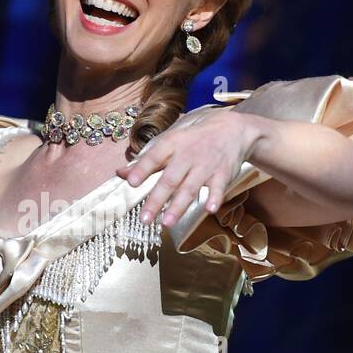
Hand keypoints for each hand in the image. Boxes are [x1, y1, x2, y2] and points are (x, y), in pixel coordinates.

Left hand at [117, 108, 262, 226]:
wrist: (232, 129)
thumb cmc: (194, 139)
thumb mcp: (170, 143)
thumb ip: (146, 161)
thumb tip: (121, 173)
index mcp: (172, 145)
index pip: (154, 157)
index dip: (142, 169)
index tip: (131, 182)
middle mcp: (187, 155)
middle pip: (170, 179)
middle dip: (157, 199)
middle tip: (145, 219)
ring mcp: (206, 165)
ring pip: (190, 187)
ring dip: (178, 206)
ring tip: (166, 223)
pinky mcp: (222, 173)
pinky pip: (218, 187)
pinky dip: (215, 198)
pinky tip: (209, 210)